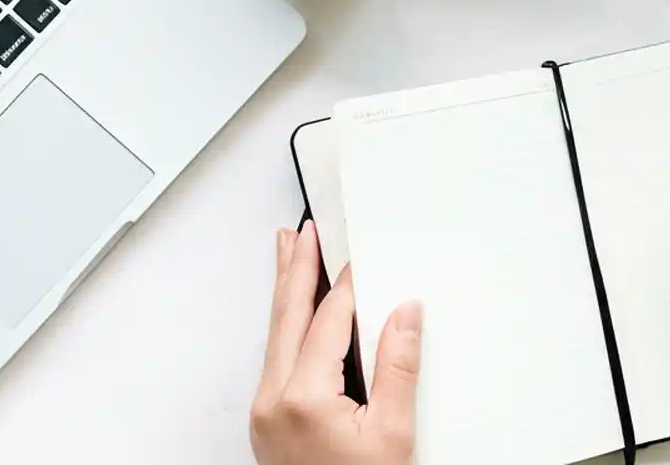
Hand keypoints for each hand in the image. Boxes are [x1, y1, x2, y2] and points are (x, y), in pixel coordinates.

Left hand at [250, 221, 422, 464]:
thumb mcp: (394, 437)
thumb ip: (398, 368)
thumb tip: (405, 312)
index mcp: (303, 397)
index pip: (328, 322)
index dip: (346, 287)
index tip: (359, 259)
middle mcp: (272, 400)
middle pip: (286, 317)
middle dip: (294, 269)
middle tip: (300, 232)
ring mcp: (264, 413)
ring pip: (274, 336)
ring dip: (284, 292)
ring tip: (287, 253)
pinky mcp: (266, 423)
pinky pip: (274, 359)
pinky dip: (285, 327)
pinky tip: (294, 314)